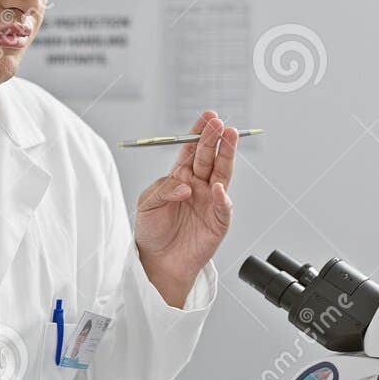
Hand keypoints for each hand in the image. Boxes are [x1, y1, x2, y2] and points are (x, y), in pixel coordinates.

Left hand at [134, 111, 236, 306]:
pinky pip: (224, 206)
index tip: (207, 117)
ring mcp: (211, 201)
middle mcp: (198, 185)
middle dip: (215, 138)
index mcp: (180, 176)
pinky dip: (224, 197)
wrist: (158, 262)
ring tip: (231, 136)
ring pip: (222, 173)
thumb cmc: (152, 231)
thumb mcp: (147, 204)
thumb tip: (186, 186)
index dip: (199, 133)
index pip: (192, 150)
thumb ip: (164, 189)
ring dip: (227, 155)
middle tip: (220, 123)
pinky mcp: (219, 221)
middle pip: (209, 157)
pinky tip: (219, 187)